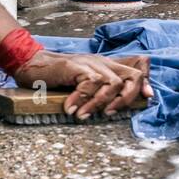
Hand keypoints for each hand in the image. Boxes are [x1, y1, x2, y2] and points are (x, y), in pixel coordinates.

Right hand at [13, 51, 151, 119]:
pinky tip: (71, 108)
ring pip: (112, 83)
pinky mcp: (76, 66)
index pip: (134, 72)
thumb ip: (95, 92)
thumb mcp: (80, 84)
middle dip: (127, 98)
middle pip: (132, 76)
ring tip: (85, 115)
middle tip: (110, 114)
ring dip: (100, 103)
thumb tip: (108, 109)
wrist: (31, 64)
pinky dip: (82, 99)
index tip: (147, 98)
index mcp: (104, 66)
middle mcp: (100, 62)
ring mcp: (89, 63)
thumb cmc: (55, 77)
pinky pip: (90, 83)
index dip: (143, 85)